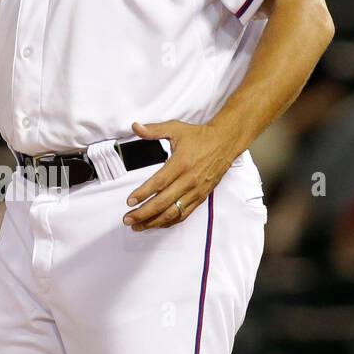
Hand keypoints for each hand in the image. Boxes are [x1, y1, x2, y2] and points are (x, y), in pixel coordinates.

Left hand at [122, 120, 241, 230]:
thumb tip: (135, 126)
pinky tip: (158, 224)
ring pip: (173, 212)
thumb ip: (153, 130)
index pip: (158, 183)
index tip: (130, 201)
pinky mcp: (201, 197)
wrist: (225, 143)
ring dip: (155, 221)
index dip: (143, 194)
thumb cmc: (199, 136)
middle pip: (163, 202)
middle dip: (143, 213)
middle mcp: (189, 180)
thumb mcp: (174, 128)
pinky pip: (184, 213)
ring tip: (138, 226)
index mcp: (180, 164)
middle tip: (128, 219)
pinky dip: (170, 221)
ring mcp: (196, 191)